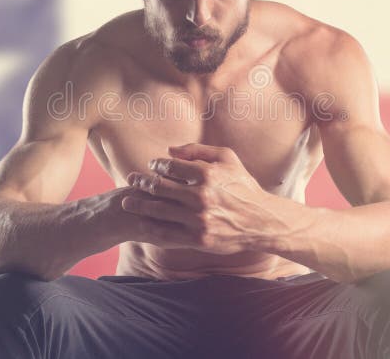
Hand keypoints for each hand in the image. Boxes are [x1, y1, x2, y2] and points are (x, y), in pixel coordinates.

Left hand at [122, 143, 272, 253]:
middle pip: (159, 188)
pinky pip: (167, 234)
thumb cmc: (243, 186)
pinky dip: (151, 228)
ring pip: (158, 211)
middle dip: (141, 183)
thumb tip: (169, 150)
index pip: (170, 166)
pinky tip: (142, 223)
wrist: (261, 221)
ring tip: (127, 202)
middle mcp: (201, 197)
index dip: (156, 165)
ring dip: (139, 206)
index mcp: (207, 174)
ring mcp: (198, 220)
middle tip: (131, 180)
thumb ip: (197, 150)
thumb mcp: (227, 158)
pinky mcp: (198, 240)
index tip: (151, 166)